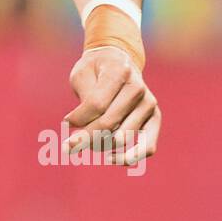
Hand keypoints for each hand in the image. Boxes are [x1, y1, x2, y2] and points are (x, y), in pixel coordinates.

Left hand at [63, 46, 160, 166]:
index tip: (66, 122)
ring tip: (86, 145)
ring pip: (122, 138)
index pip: (97, 104)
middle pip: (108, 123)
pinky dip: (127, 157)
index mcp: (119, 71)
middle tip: (67, 147)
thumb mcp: (82, 75)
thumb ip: (85, 99)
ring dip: (99, 146)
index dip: (78, 118)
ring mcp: (149, 104)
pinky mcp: (155, 119)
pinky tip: (109, 157)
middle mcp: (138, 88)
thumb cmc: (95, 71)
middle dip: (84, 138)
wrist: (118, 62)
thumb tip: (80, 128)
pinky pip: (147, 148)